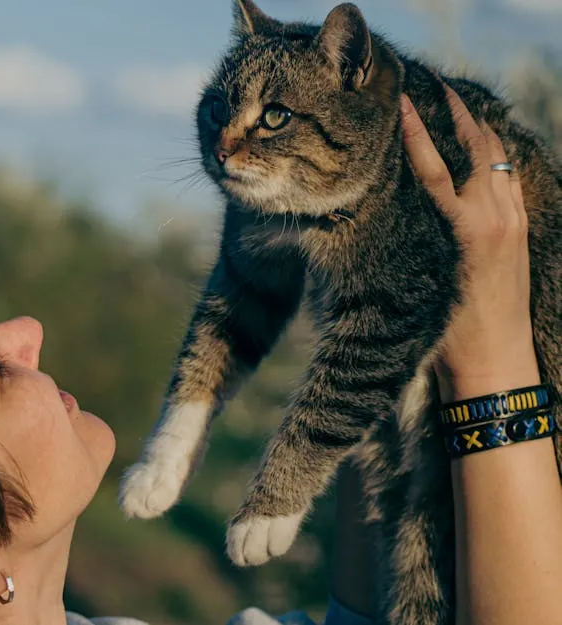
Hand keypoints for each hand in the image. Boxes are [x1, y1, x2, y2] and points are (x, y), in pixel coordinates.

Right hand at [400, 86, 538, 399]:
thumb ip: (408, 238)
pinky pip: (513, 179)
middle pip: (477, 148)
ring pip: (500, 158)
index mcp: (465, 231)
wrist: (494, 364)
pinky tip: (485, 149)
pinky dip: (498, 156)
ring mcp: (514, 222)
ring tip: (458, 108)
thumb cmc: (447, 334)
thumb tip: (378, 207)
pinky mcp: (522, 231)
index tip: (401, 103)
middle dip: (457, 113)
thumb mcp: (420, 282)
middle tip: (435, 88)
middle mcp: (495, 219)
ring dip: (480, 128)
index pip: (435, 167)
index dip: (415, 133)